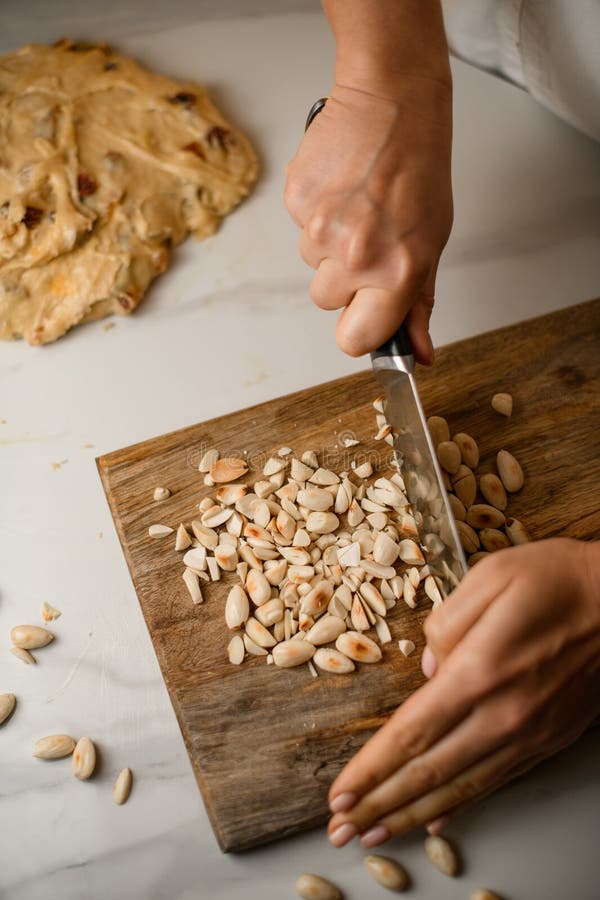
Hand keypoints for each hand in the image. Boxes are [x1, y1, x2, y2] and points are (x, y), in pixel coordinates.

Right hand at [284, 78, 451, 359]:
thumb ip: (420, 303)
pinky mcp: (297, 201)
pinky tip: (340, 188)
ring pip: (311, 264)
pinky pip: (299, 229)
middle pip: (326, 301)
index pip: (355, 340)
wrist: (392, 101)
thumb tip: (420, 354)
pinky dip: (315, 213)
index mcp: (397, 272)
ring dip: (329, 244)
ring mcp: (321, 229)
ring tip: (356, 205)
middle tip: (368, 238)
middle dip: (342, 279)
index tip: (362, 316)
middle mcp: (356, 256)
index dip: (357, 330)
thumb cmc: (419, 169)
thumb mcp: (431, 242)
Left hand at [326, 539, 599, 848]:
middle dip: (378, 806)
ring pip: (461, 787)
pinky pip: (498, 781)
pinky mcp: (549, 738)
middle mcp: (503, 713)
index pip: (411, 733)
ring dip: (412, 815)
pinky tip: (437, 819)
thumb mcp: (489, 576)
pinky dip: (462, 804)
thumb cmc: (557, 578)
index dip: (371, 770)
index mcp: (479, 671)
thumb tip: (427, 667)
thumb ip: (446, 623)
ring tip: (375, 835)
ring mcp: (528, 732)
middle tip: (340, 831)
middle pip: (428, 772)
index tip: (339, 794)